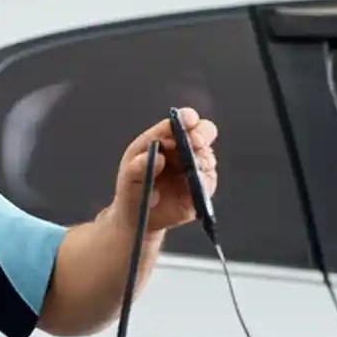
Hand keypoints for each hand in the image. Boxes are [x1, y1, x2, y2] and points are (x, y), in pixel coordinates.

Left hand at [111, 107, 218, 234]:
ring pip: (207, 157)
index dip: (187, 118)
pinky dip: (202, 180)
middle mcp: (184, 149)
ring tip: (191, 166)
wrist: (138, 218)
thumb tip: (159, 157)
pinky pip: (208, 181)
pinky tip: (192, 184)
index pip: (182, 121)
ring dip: (200, 159)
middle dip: (201, 134)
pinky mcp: (202, 187)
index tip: (188, 121)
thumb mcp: (128, 177)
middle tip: (194, 142)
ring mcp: (196, 167)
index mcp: (166, 139)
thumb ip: (138, 166)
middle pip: (204, 132)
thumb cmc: (132, 189)